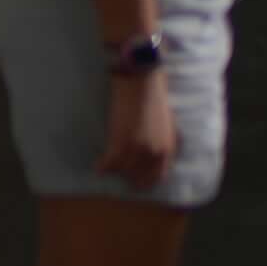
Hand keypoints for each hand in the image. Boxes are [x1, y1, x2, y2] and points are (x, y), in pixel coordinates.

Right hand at [98, 71, 176, 191]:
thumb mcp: (166, 126)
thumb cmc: (154, 99)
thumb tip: (152, 154)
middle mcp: (154, 153)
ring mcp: (137, 148)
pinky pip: (110, 162)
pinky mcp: (120, 141)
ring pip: (124, 170)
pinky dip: (103, 166)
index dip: (147, 181)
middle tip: (121, 177)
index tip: (138, 182)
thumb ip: (162, 143)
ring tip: (107, 169)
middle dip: (130, 179)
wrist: (141, 83)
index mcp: (168, 149)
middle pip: (140, 177)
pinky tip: (99, 168)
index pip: (159, 176)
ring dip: (115, 171)